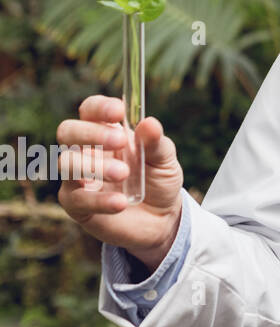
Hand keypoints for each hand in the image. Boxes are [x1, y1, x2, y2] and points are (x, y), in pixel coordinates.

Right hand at [56, 95, 184, 273]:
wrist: (161, 218)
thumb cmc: (158, 180)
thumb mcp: (165, 160)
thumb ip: (156, 143)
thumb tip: (149, 123)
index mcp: (107, 132)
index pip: (90, 110)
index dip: (99, 107)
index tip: (119, 112)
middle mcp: (87, 151)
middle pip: (67, 131)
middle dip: (91, 133)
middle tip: (120, 141)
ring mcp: (77, 178)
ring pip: (66, 163)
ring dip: (95, 166)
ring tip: (124, 173)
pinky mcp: (77, 205)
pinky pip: (76, 199)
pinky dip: (99, 199)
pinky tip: (121, 202)